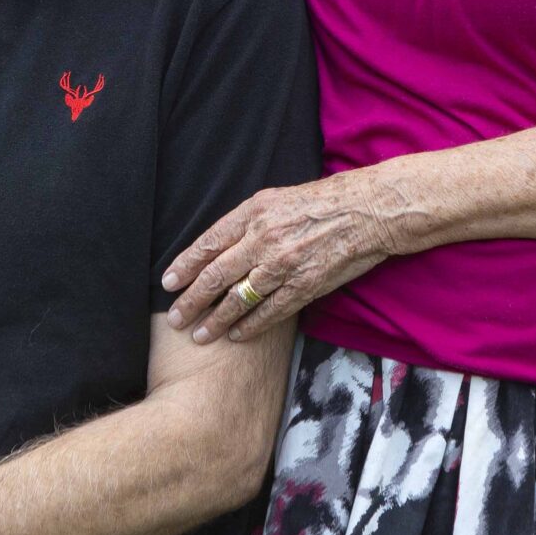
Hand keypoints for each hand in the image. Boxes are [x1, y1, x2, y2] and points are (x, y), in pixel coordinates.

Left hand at [163, 177, 390, 342]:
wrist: (367, 211)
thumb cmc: (321, 202)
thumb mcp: (276, 198)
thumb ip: (246, 221)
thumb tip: (217, 245)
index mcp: (253, 213)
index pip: (209, 243)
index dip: (185, 265)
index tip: (168, 281)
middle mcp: (264, 239)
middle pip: (216, 275)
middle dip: (191, 299)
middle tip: (175, 317)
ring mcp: (283, 265)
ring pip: (239, 299)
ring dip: (216, 320)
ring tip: (200, 335)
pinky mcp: (304, 285)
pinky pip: (270, 311)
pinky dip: (250, 326)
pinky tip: (236, 335)